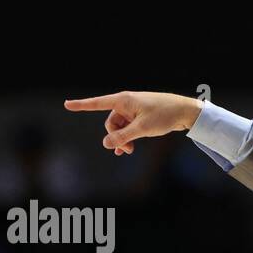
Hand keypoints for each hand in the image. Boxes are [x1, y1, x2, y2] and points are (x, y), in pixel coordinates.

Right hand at [64, 91, 202, 155]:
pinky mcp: (140, 116)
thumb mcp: (142, 129)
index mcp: (123, 100)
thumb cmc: (164, 115)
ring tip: (129, 152)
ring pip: (120, 127)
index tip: (67, 105)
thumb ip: (123, 137)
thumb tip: (106, 144)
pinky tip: (128, 149)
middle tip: (126, 152)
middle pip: (111, 123)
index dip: (81, 105)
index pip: (97, 103)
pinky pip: (128, 127)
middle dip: (115, 138)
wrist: (185, 111)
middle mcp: (126, 103)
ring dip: (123, 140)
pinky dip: (128, 137)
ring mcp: (133, 110)